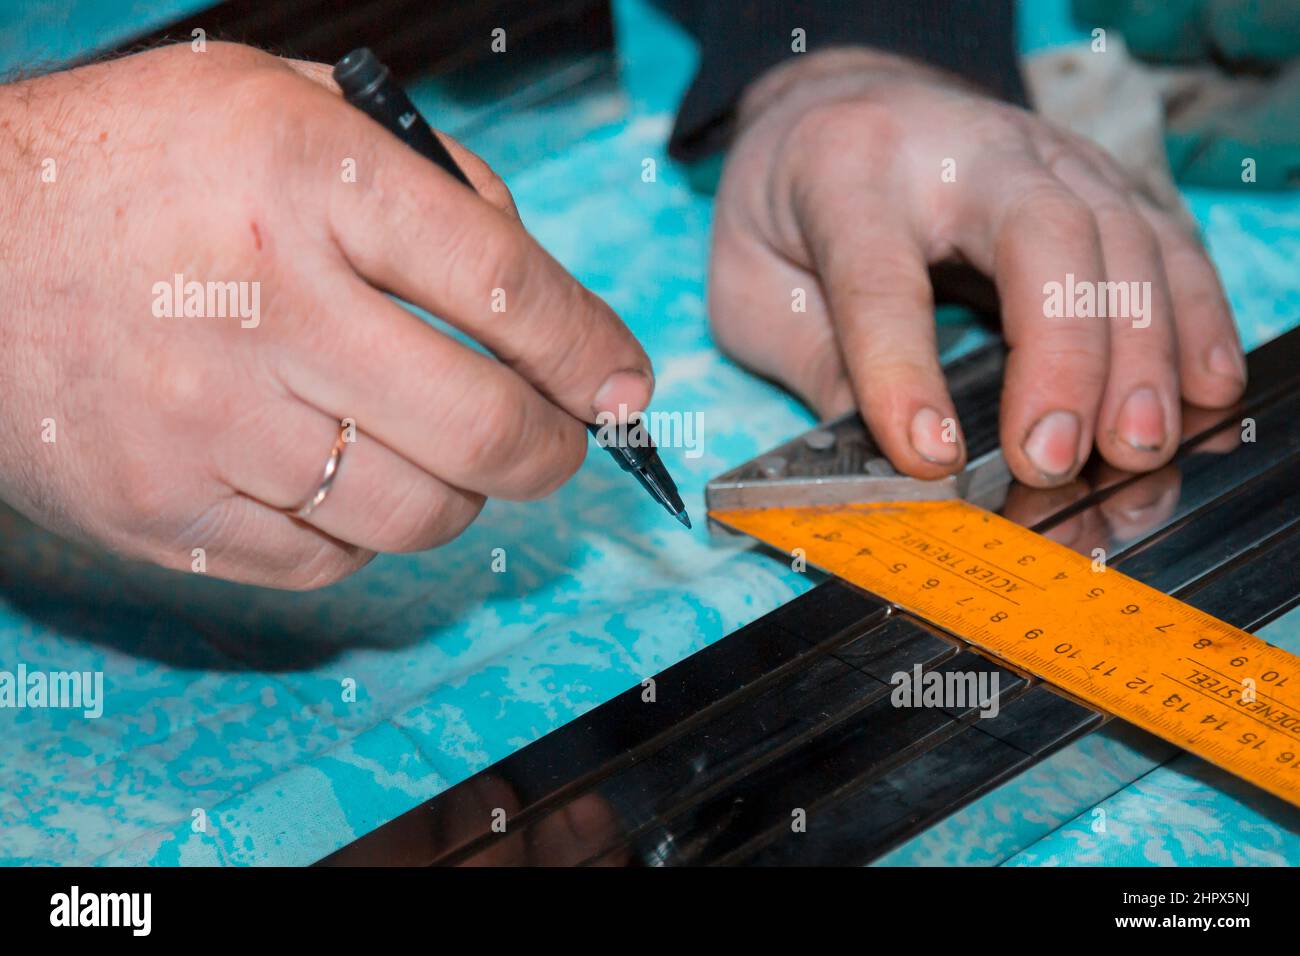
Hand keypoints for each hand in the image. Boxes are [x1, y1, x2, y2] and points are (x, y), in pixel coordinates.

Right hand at [0, 43, 651, 587]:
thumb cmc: (143, 169)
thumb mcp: (288, 111)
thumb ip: (433, 183)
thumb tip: (549, 303)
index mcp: (302, 178)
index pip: (500, 283)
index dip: (589, 349)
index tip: (625, 386)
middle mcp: (260, 303)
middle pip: (481, 427)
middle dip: (551, 448)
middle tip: (554, 438)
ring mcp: (206, 422)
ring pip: (416, 513)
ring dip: (463, 493)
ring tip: (441, 452)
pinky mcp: (163, 509)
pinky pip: (330, 560)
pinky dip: (368, 530)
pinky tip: (342, 475)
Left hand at [709, 49, 1245, 487]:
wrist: (840, 108)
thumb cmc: (787, 206)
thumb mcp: (752, 287)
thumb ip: (815, 367)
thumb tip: (891, 467)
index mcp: (849, 172)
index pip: (881, 276)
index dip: (904, 372)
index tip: (929, 458)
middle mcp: (962, 148)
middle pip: (1041, 235)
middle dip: (1061, 357)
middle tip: (1052, 459)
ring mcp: (1043, 155)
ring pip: (1124, 237)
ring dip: (1144, 354)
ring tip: (1134, 449)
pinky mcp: (1098, 177)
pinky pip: (1166, 241)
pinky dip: (1195, 320)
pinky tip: (1198, 391)